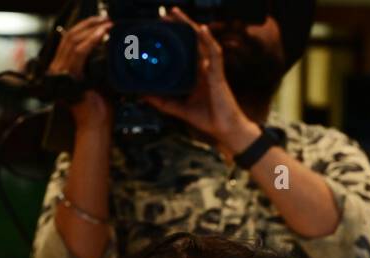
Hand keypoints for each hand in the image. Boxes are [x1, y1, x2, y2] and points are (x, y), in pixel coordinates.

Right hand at [47, 15, 111, 129]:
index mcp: (62, 67)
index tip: (100, 22)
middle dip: (88, 24)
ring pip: (73, 41)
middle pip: (70, 36)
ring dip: (91, 29)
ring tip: (106, 24)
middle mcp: (58, 67)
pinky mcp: (69, 76)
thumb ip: (97, 66)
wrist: (95, 126)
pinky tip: (101, 34)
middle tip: (104, 18)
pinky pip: (79, 53)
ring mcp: (61, 71)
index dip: (84, 28)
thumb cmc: (99, 108)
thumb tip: (107, 49)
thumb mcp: (98, 81)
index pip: (70, 40)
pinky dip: (91, 41)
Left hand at [142, 7, 257, 151]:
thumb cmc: (210, 119)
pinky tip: (202, 29)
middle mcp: (204, 70)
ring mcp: (212, 71)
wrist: (226, 131)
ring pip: (202, 42)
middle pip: (192, 42)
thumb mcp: (179, 109)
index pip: (185, 52)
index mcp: (196, 76)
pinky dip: (209, 40)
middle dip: (180, 27)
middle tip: (165, 15)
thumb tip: (143, 95)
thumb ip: (162, 102)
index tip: (161, 29)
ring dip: (190, 27)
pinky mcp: (218, 75)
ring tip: (177, 14)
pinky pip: (214, 54)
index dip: (175, 39)